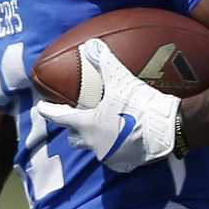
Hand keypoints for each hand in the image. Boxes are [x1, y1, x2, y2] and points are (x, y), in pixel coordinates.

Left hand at [34, 39, 181, 172]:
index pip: (60, 117)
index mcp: (87, 124)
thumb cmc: (139, 105)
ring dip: (96, 139)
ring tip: (104, 129)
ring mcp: (109, 156)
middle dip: (74, 129)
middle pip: (74, 137)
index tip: (41, 108)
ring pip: (94, 148)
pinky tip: (123, 141)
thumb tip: (90, 44)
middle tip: (78, 119)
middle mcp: (93, 143)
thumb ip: (104, 62)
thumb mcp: (121, 80)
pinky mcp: (125, 164)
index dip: (49, 111)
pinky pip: (113, 157)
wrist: (167, 129)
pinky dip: (115, 149)